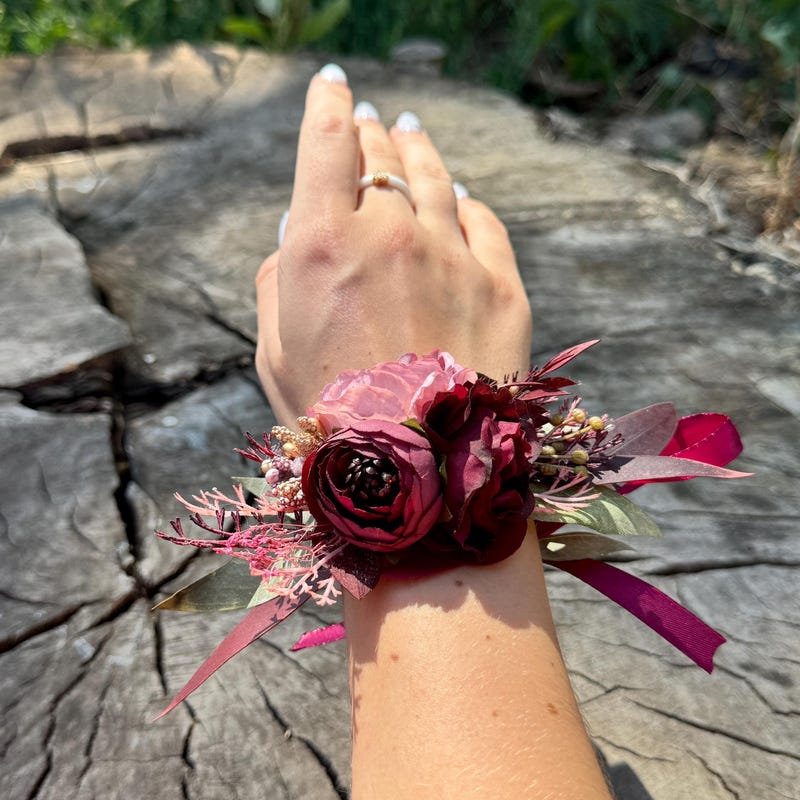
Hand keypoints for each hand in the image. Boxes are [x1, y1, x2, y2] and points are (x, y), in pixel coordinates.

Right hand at [255, 64, 531, 424]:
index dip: (328, 102)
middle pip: (383, 158)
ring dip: (420, 153)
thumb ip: (278, 281)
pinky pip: (484, 224)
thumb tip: (297, 239)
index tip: (332, 83)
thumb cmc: (331, 421)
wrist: (421, 478)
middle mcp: (392, 235)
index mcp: (323, 246)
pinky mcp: (502, 288)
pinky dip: (468, 204)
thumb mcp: (273, 353)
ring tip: (411, 135)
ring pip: (437, 180)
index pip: (327, 141)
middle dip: (371, 133)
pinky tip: (461, 197)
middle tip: (370, 123)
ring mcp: (454, 257)